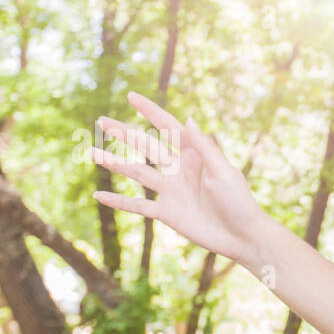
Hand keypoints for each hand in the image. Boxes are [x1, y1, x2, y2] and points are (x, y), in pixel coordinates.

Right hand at [90, 93, 270, 266]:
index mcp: (195, 156)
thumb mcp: (224, 172)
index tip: (132, 96)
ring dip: (114, 164)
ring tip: (91, 153)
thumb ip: (205, 148)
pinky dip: (119, 202)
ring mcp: (171, 191)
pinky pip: (138, 206)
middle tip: (101, 121)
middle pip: (147, 147)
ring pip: (137, 174)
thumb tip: (187, 119)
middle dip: (125, 133)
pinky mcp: (167, 213)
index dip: (151, 112)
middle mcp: (179, 170)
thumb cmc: (240, 202)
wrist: (242, 237)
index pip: (169, 128)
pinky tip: (99, 197)